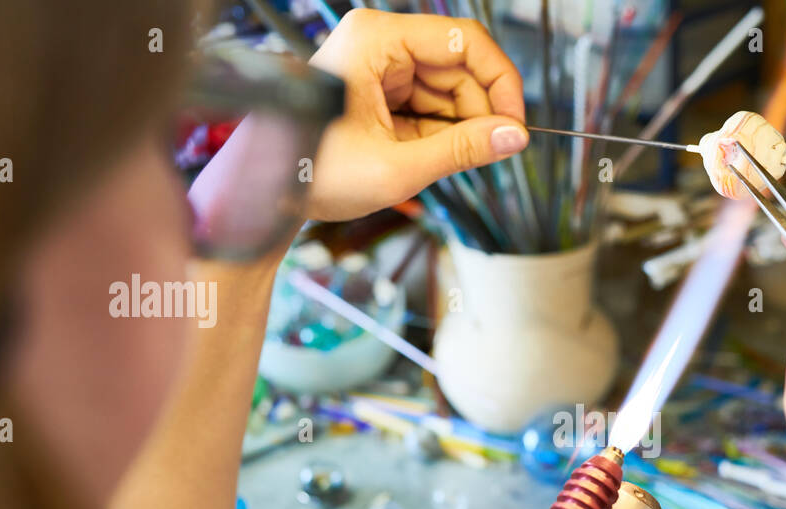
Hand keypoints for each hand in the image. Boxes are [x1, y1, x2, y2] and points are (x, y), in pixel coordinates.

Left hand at [306, 10, 527, 220]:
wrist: (269, 192)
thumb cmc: (314, 173)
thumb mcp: (398, 167)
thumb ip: (462, 150)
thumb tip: (513, 138)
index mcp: (377, 39)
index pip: (464, 41)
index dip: (500, 82)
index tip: (516, 125)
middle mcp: (379, 43)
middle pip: (459, 67)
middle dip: (480, 112)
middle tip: (490, 153)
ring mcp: (379, 66)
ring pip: (448, 89)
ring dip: (459, 128)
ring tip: (444, 163)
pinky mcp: (379, 91)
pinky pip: (429, 106)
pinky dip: (439, 134)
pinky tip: (428, 158)